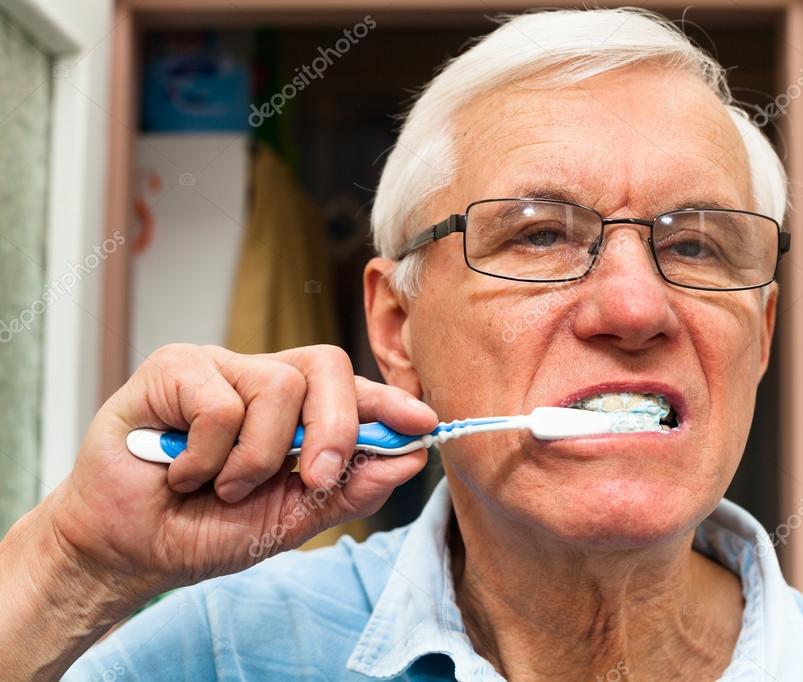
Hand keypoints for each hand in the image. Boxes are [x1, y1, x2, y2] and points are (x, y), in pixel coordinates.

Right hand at [47, 343, 436, 599]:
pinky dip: (208, 455)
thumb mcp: (290, 520)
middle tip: (315, 476)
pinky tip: (182, 470)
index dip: (390, 403)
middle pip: (327, 366)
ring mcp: (220, 367)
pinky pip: (222, 402)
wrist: (129, 549)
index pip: (353, 391)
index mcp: (295, 411)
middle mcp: (262, 378)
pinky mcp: (174, 367)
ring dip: (256, 459)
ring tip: (222, 486)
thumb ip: (347, 490)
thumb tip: (407, 459)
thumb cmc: (205, 529)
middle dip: (336, 427)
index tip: (424, 424)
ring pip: (279, 386)